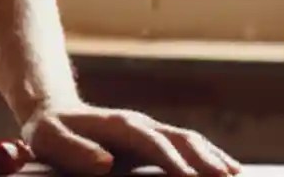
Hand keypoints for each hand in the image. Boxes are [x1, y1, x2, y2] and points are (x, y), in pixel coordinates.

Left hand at [20, 103, 242, 176]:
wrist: (53, 113)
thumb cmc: (49, 132)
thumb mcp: (49, 139)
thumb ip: (73, 151)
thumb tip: (104, 163)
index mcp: (117, 125)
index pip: (150, 142)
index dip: (170, 159)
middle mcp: (140, 124)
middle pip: (179, 138)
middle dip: (204, 159)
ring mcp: (150, 130)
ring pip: (189, 140)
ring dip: (213, 157)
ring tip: (235, 176)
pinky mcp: (155, 140)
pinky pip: (189, 145)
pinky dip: (211, 156)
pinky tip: (231, 169)